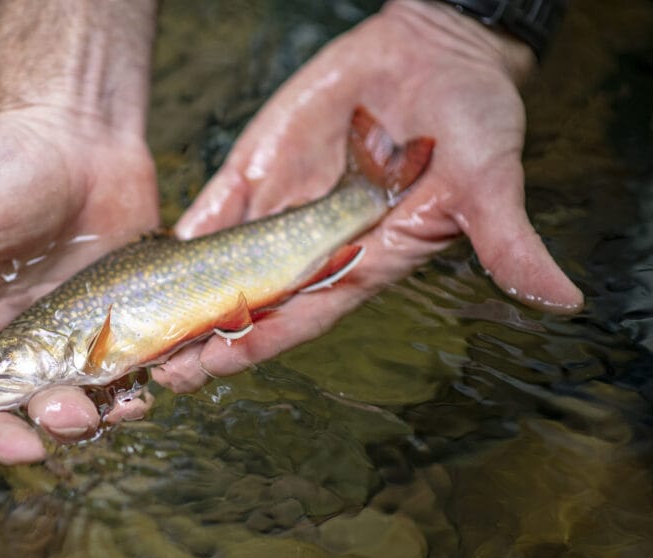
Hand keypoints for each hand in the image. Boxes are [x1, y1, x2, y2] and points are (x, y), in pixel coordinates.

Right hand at [0, 108, 157, 462]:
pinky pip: (110, 390)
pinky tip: (139, 396)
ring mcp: (51, 350)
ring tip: (97, 412)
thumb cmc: (3, 172)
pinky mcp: (102, 340)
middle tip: (53, 424)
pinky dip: (123, 404)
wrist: (81, 142)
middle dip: (17, 437)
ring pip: (54, 416)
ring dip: (74, 426)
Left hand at [152, 0, 583, 392]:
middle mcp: (309, 249)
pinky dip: (177, 240)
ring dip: (176, 301)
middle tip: (151, 367)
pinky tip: (139, 264)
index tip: (206, 370)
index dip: (252, 345)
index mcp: (359, 262)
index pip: (298, 317)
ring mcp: (278, 211)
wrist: (435, 51)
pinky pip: (211, 211)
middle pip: (246, 306)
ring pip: (217, 269)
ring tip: (131, 332)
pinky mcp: (257, 172)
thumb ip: (507, 238)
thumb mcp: (489, 179)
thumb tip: (561, 295)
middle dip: (200, 339)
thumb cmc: (471, 119)